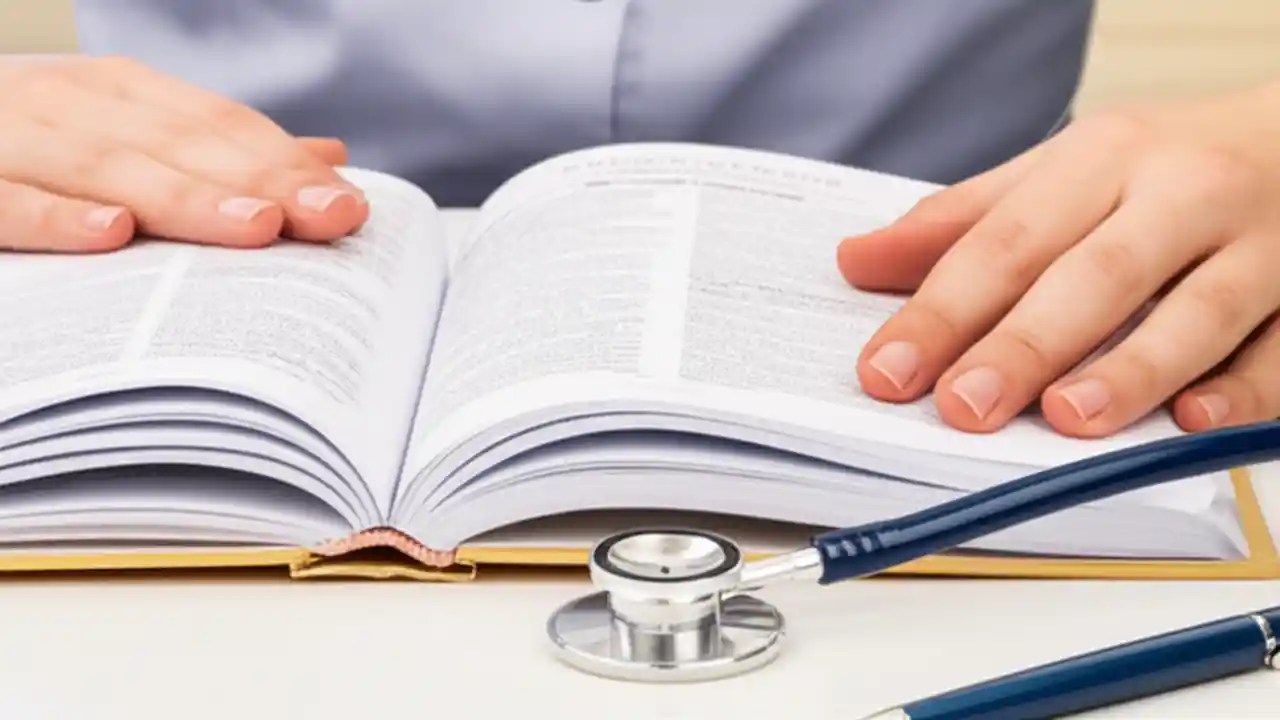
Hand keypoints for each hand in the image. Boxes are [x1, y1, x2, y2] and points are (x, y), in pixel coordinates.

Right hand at [0, 55, 365, 252]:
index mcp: (119, 95)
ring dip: (182, 195)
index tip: (351, 208)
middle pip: (181, 143)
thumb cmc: (33, 147)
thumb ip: (215, 148)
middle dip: (262, 180)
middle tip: (331, 219)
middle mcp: (70, 104)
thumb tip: (329, 156)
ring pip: (105, 165)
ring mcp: (11, 138)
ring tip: (256, 225)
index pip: (221, 127)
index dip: (287, 164)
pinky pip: (4, 201)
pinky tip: (111, 235)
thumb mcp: (123, 133)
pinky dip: (54, 215)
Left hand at [838, 82, 1279, 437]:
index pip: (1004, 242)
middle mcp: (1179, 195)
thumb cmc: (1166, 163)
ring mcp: (1258, 245)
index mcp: (1102, 160)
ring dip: (1133, 368)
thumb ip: (965, 221)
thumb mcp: (1063, 170)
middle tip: (962, 405)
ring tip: (1069, 416)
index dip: (940, 311)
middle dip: (1022, 344)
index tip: (885, 370)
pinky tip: (1195, 421)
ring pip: (1198, 311)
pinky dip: (1245, 389)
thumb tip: (859, 261)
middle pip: (1093, 275)